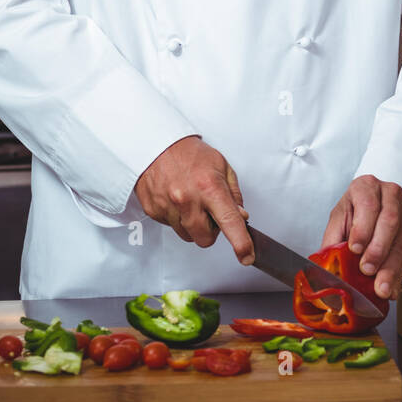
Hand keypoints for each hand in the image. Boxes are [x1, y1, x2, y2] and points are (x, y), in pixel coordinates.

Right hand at [134, 136, 254, 266]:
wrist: (156, 144)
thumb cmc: (189, 154)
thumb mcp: (221, 166)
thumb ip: (233, 194)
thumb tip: (240, 216)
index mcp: (209, 187)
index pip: (229, 222)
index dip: (241, 243)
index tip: (247, 256)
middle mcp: (187, 200)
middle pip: (205, 239)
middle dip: (211, 231)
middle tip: (208, 211)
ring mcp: (168, 207)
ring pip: (187, 235)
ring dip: (192, 224)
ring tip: (190, 200)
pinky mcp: (154, 211)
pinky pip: (171, 227)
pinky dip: (176, 217)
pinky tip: (175, 199)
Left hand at [321, 175, 401, 301]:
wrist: (373, 206)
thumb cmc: (353, 213)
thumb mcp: (339, 220)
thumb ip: (333, 240)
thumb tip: (326, 267)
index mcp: (366, 187)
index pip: (368, 205)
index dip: (362, 228)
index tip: (355, 249)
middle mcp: (389, 194)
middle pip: (389, 221)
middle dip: (378, 249)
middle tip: (367, 270)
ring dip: (391, 266)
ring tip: (381, 287)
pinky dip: (398, 272)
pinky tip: (392, 287)